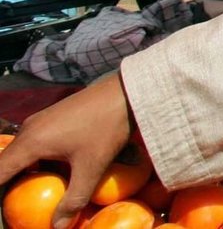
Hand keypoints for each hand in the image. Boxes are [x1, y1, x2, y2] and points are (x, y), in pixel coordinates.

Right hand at [0, 75, 132, 228]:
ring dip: (22, 172)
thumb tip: (58, 228)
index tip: (2, 208)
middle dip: (7, 185)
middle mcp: (29, 129)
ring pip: (20, 152)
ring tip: (32, 191)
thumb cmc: (108, 127)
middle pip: (5, 162)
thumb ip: (74, 199)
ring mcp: (39, 120)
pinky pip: (33, 142)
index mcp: (31, 142)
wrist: (127, 91)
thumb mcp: (92, 167)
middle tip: (16, 204)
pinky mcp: (51, 117)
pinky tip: (53, 171)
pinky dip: (34, 159)